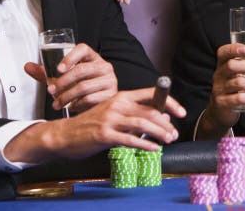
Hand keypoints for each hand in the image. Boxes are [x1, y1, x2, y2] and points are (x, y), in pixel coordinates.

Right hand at [4, 87, 185, 162]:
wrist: (64, 134)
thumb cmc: (91, 124)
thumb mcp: (113, 113)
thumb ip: (134, 114)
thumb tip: (160, 118)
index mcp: (121, 96)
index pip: (152, 95)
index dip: (170, 102)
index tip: (181, 112)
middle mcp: (118, 104)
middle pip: (150, 111)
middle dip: (166, 123)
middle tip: (174, 133)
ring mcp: (110, 119)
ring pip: (143, 124)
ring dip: (160, 133)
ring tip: (168, 140)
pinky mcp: (104, 134)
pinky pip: (130, 139)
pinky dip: (145, 145)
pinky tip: (153, 149)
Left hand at [24, 43, 117, 112]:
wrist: (99, 102)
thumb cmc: (81, 86)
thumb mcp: (64, 78)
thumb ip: (46, 73)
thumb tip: (28, 66)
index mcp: (92, 58)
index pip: (83, 49)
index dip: (70, 57)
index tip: (58, 69)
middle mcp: (103, 66)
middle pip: (81, 69)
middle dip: (62, 82)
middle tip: (51, 91)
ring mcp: (109, 80)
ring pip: (84, 87)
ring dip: (66, 97)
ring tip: (57, 103)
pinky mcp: (111, 94)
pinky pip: (90, 99)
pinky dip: (78, 104)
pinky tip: (72, 107)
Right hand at [204, 43, 244, 129]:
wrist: (219, 111)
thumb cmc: (231, 87)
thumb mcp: (237, 73)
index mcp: (222, 65)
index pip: (223, 52)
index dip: (233, 49)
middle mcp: (218, 76)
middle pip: (231, 66)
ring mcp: (219, 89)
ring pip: (238, 83)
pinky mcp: (223, 103)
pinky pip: (239, 98)